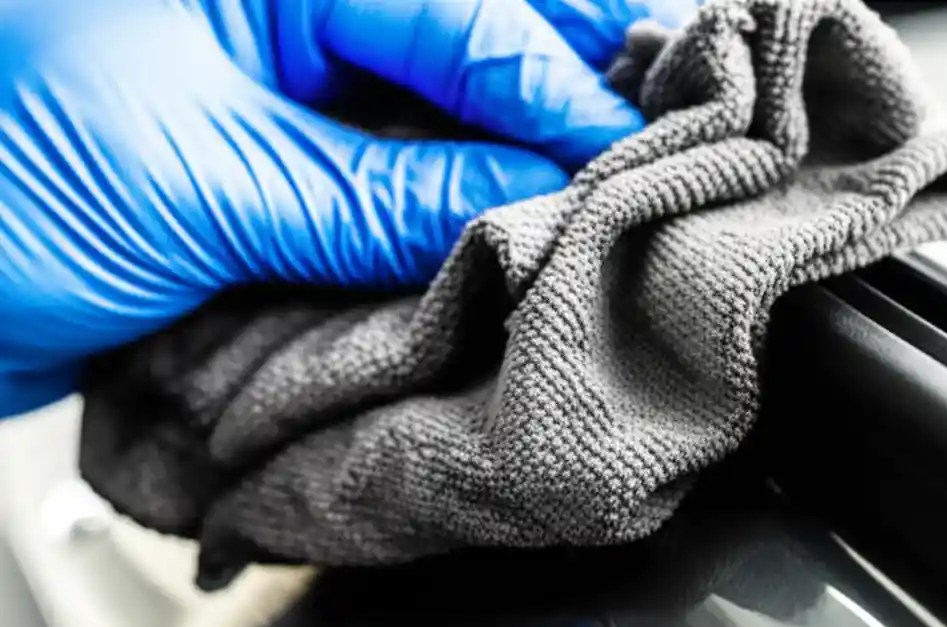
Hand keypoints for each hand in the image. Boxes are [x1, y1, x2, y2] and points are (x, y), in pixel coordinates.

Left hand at [0, 0, 698, 416]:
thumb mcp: (205, 180)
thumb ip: (375, 190)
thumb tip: (523, 197)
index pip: (453, 14)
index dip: (552, 87)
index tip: (628, 153)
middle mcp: (287, 14)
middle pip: (468, 33)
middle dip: (563, 85)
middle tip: (672, 121)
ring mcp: (290, 85)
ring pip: (444, 101)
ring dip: (522, 148)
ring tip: (622, 175)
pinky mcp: (284, 159)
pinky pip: (399, 171)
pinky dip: (460, 200)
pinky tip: (525, 217)